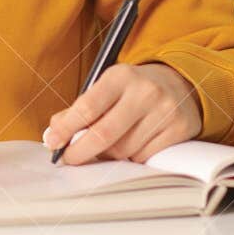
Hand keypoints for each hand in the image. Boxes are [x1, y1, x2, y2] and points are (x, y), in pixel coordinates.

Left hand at [42, 62, 201, 163]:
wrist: (180, 84)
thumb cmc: (134, 89)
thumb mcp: (107, 87)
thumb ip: (79, 108)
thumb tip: (53, 133)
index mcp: (121, 76)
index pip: (88, 107)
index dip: (66, 129)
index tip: (53, 142)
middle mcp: (145, 92)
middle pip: (104, 134)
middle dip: (81, 151)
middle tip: (69, 158)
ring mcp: (165, 111)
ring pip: (123, 150)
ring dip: (109, 155)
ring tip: (109, 146)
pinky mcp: (179, 129)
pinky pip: (144, 158)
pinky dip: (132, 158)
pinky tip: (133, 146)